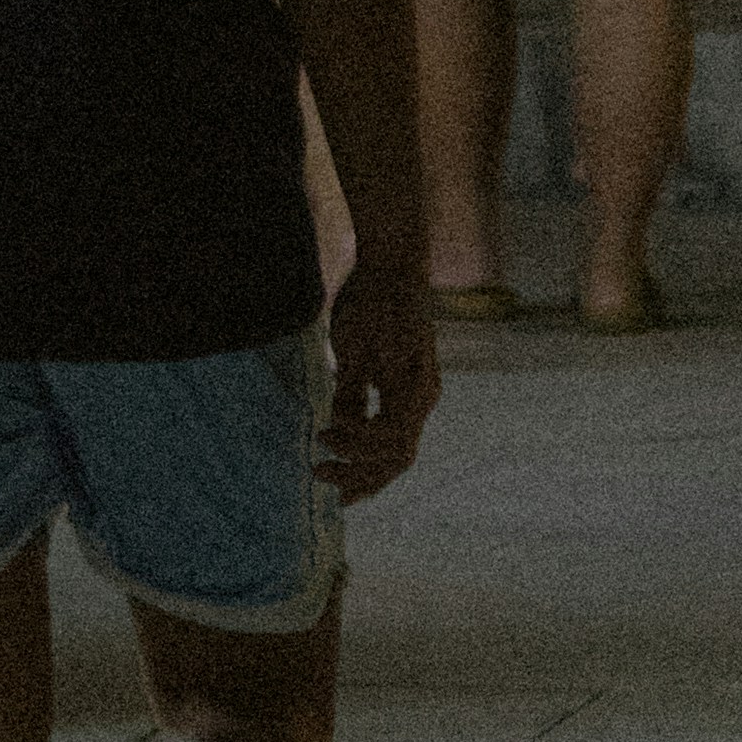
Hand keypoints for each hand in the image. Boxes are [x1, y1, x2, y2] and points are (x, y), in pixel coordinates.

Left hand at [321, 250, 438, 501]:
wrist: (394, 266)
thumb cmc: (373, 300)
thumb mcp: (355, 344)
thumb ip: (351, 390)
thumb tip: (339, 426)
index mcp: (415, 389)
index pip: (390, 442)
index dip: (356, 450)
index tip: (322, 438)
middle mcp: (422, 399)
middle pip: (396, 456)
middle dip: (360, 474)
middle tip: (318, 475)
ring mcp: (417, 396)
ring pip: (396, 448)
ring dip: (363, 466)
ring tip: (328, 475)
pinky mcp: (405, 389)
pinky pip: (390, 429)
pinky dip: (367, 446)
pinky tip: (342, 451)